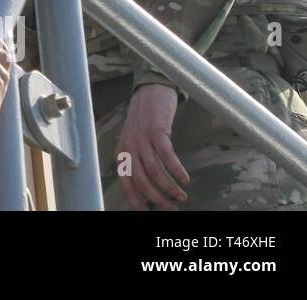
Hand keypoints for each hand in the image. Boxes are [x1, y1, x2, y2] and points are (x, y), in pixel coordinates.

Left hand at [115, 83, 188, 210]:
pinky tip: (185, 179)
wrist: (150, 92)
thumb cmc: (145, 122)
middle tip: (172, 210)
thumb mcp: (134, 143)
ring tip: (182, 197)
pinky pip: (166, 155)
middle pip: (141, 182)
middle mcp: (128, 147)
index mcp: (121, 154)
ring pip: (154, 171)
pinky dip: (176, 170)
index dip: (136, 202)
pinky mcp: (156, 130)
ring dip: (169, 188)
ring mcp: (141, 138)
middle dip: (157, 200)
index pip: (126, 184)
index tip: (148, 214)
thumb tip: (147, 191)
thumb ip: (138, 163)